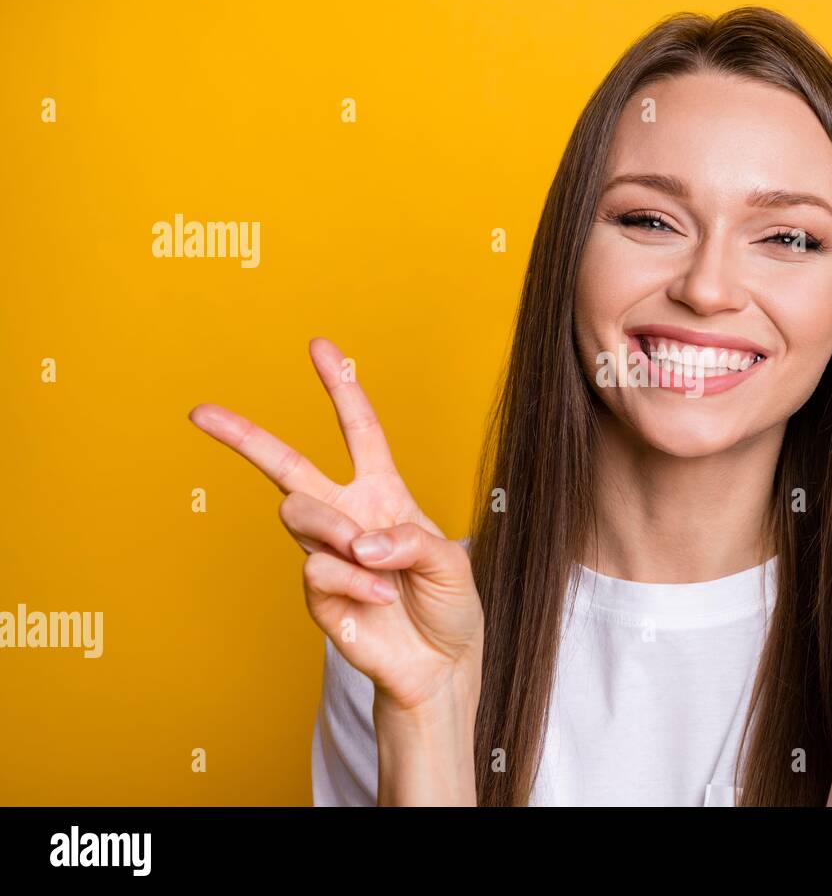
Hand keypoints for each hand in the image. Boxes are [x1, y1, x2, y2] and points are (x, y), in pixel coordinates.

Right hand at [188, 337, 483, 712]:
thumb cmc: (448, 605)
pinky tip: (379, 598)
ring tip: (374, 564)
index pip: (359, 430)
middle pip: (286, 465)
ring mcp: (327, 554)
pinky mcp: (316, 594)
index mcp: (383, 494)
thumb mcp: (449, 562)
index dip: (341, 387)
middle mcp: (347, 516)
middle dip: (243, 436)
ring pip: (299, 513)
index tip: (320, 346)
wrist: (440, 666)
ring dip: (338, 533)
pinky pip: (318, 567)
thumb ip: (410, 541)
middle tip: (201, 412)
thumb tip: (359, 541)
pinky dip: (354, 580)